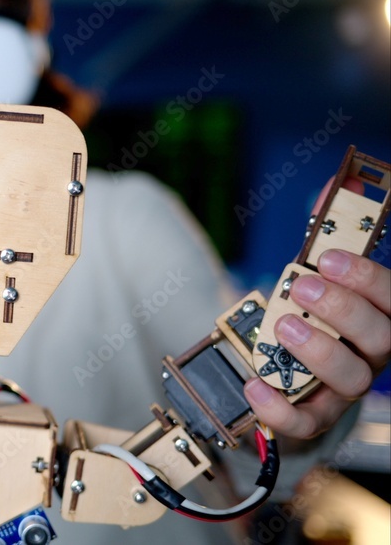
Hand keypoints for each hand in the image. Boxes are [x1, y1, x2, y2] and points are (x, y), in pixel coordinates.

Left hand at [244, 249, 389, 438]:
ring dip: (319, 351)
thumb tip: (317, 210)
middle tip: (303, 287)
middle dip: (342, 309)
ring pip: (352, 378)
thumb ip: (318, 250)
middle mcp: (371, 356)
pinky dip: (280, 408)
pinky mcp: (318, 415)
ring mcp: (346, 388)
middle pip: (382, 339)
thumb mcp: (315, 281)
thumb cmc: (309, 316)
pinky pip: (307, 421)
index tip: (327, 259)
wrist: (293, 371)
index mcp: (380, 319)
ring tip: (283, 326)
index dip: (366, 278)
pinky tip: (254, 383)